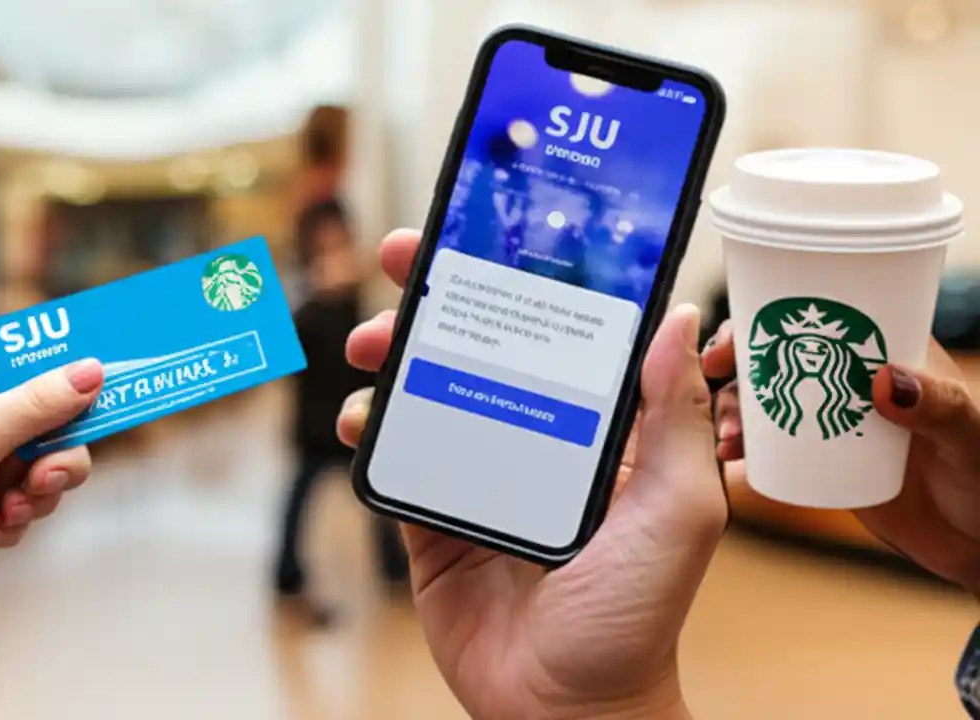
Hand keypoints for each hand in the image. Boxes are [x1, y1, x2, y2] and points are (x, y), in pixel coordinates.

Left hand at [0, 352, 103, 619]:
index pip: (40, 372)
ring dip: (33, 499)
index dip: (78, 388)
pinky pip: (23, 510)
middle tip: (42, 480)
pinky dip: (11, 524)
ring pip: (45, 474)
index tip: (117, 398)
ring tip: (2, 513)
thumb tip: (93, 370)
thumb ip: (37, 405)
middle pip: (54, 428)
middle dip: (55, 461)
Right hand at [336, 230, 726, 719]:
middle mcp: (537, 434)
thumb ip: (676, 418)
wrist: (564, 706)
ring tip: (371, 342)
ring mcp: (482, 470)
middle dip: (438, 292)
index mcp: (599, 424)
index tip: (489, 228)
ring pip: (428, 385)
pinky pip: (396, 454)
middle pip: (481, 341)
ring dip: (394, 351)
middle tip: (400, 257)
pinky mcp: (434, 511)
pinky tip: (363, 418)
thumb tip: (678, 315)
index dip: (525, 272)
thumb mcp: (679, 510)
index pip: (560, 327)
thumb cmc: (638, 616)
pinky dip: (371, 427)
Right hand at [704, 323, 979, 593]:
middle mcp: (852, 380)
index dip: (765, 319)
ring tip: (727, 438)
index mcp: (887, 352)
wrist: (979, 542)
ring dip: (733, 409)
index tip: (731, 343)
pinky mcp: (821, 460)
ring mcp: (833, 420)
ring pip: (766, 399)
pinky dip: (744, 446)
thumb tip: (882, 378)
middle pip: (778, 354)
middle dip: (735, 365)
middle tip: (712, 383)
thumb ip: (936, 407)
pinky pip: (772, 444)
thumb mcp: (969, 436)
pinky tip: (730, 457)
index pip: (820, 320)